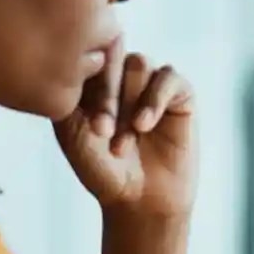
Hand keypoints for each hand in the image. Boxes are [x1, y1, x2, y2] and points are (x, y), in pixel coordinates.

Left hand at [54, 40, 199, 253]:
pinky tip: (144, 126)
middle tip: (102, 131)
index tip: (87, 124)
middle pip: (113, 55)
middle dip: (107, 95)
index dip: (85, 83)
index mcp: (92, 78)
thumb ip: (73, 90)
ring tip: (124, 141)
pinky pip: (168, 77)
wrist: (138, 201)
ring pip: (139, 64)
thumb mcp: (72, 130)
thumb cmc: (102, 169)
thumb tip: (90, 53)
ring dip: (130, 103)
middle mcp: (122, 75)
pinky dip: (155, 99)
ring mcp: (151, 82)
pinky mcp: (180, 93)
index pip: (87, 55)